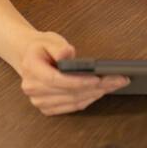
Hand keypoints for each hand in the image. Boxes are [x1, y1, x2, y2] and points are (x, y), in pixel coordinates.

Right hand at [14, 31, 128, 115]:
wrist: (29, 57)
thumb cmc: (42, 47)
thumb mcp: (49, 39)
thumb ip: (59, 47)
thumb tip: (67, 55)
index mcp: (31, 69)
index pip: (57, 80)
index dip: (79, 81)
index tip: (98, 78)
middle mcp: (32, 88)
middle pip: (69, 92)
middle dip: (96, 86)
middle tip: (118, 79)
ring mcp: (39, 101)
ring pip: (73, 101)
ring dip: (96, 94)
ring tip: (114, 84)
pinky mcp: (47, 108)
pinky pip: (71, 107)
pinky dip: (88, 100)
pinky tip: (100, 92)